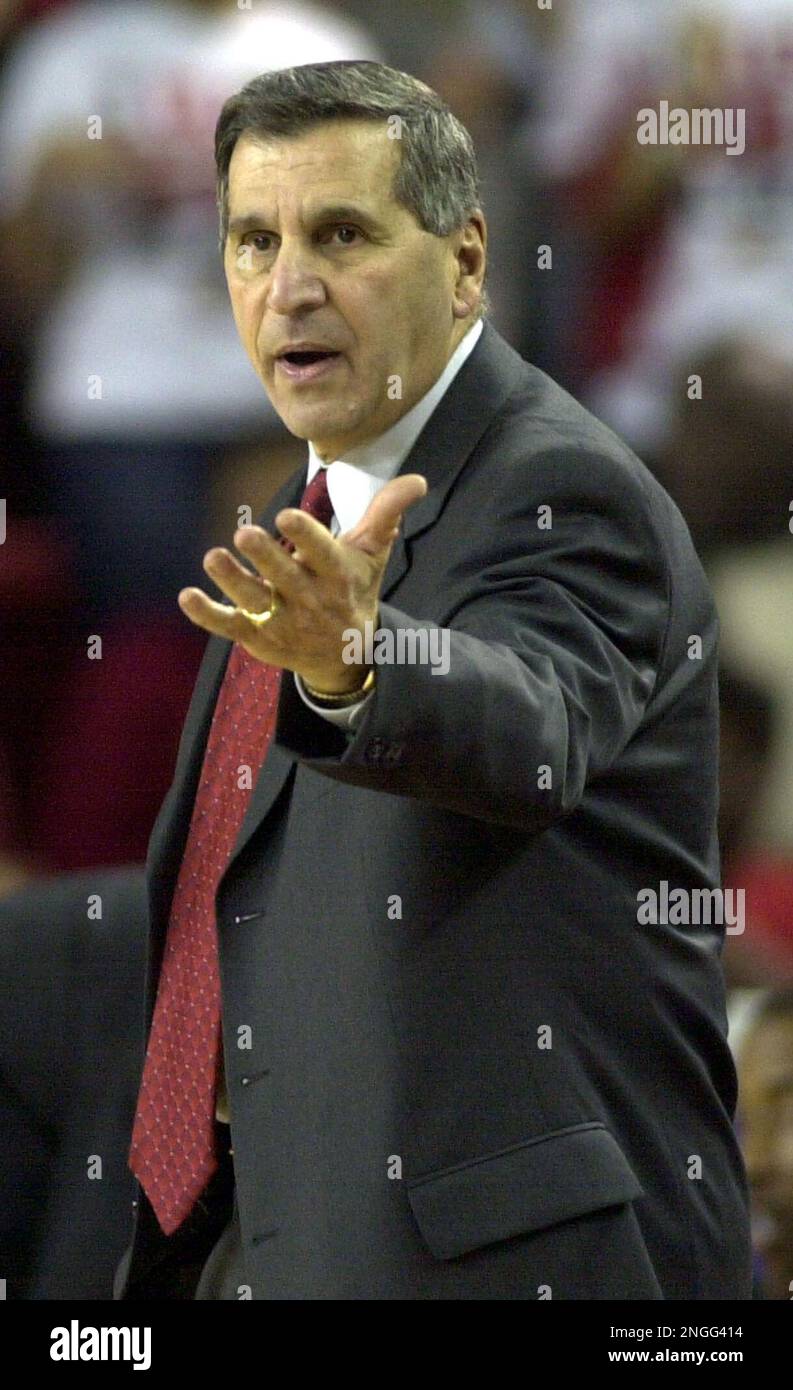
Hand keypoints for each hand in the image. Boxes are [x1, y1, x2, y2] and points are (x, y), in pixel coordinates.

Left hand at [179, 473, 427, 692]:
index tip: (289, 514)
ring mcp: (281, 621)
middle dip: (266, 557)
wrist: (346, 657)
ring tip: (213, 558)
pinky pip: (230, 626)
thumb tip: (418, 480)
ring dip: (232, 581)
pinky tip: (188, 596)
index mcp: (337, 576)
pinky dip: (208, 614)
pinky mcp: (257, 636)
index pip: (322, 553)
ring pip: (254, 602)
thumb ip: (387, 513)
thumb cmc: (354, 590)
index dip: (306, 536)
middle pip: (285, 577)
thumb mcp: (373, 554)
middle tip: (245, 532)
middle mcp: (309, 600)